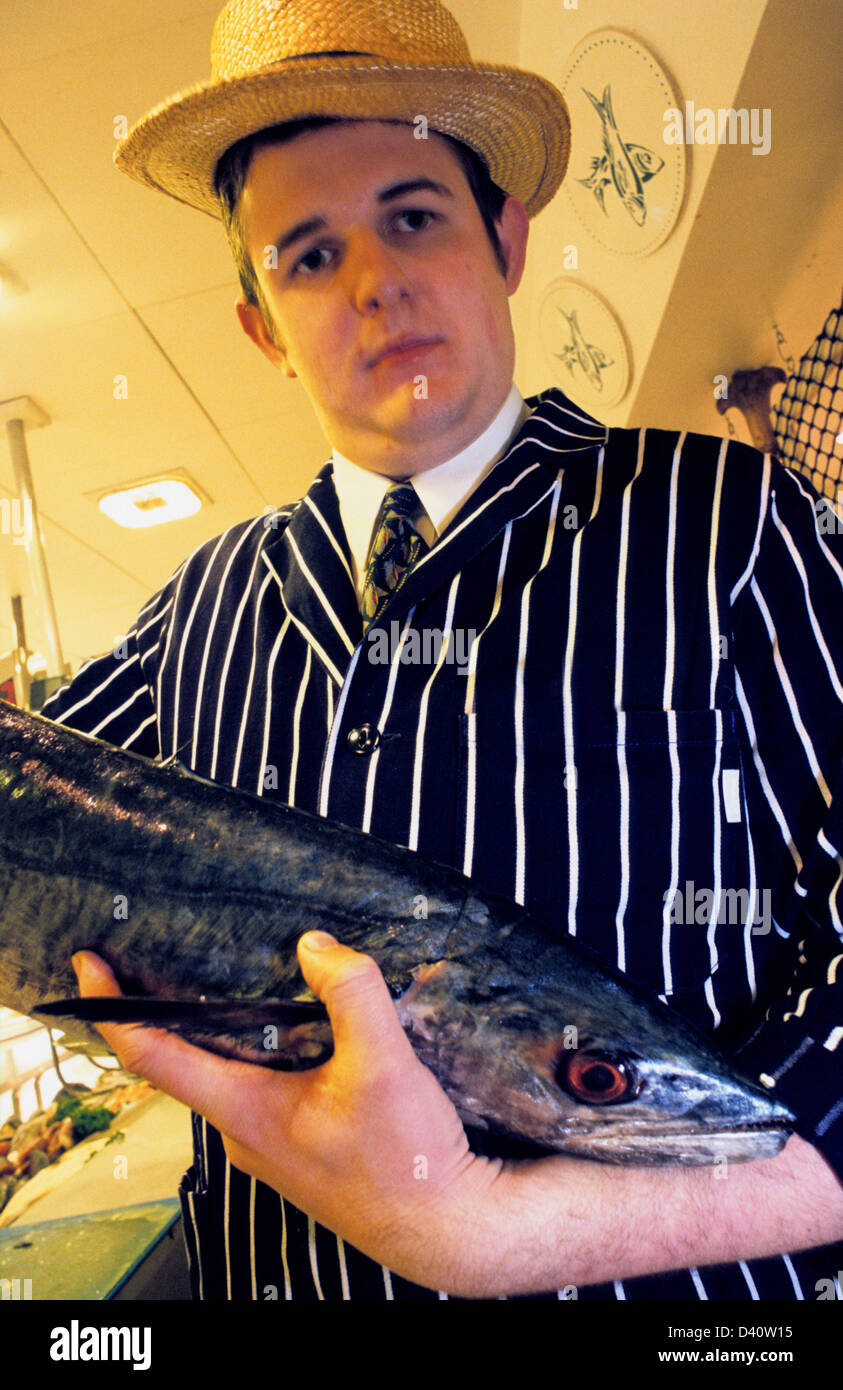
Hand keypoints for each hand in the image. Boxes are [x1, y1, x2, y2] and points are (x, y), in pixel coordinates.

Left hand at [72, 933, 503, 1291]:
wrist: (449, 1227)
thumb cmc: (408, 1163)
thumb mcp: (385, 1065)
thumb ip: (351, 995)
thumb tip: (315, 945)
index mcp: (246, 1112)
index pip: (154, 1057)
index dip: (115, 1009)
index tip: (90, 966)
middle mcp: (246, 1132)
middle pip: (185, 1060)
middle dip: (169, 1007)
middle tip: (165, 953)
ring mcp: (272, 1144)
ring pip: (230, 1074)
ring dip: (224, 1029)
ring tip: (237, 977)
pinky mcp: (301, 1146)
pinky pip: (264, 1089)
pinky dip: (264, 1050)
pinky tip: (302, 1027)